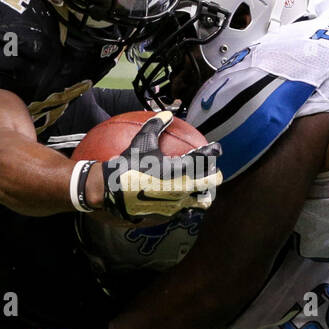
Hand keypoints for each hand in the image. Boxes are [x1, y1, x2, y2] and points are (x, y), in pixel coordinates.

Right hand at [101, 111, 222, 222]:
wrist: (111, 191)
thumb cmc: (128, 164)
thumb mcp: (141, 142)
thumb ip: (156, 125)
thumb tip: (167, 114)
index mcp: (178, 170)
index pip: (203, 159)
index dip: (212, 152)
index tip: (217, 149)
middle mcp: (182, 188)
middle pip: (209, 183)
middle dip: (213, 177)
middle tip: (212, 172)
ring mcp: (175, 204)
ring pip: (199, 201)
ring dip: (202, 194)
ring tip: (201, 190)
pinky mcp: (167, 215)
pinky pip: (183, 211)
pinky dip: (186, 205)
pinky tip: (181, 201)